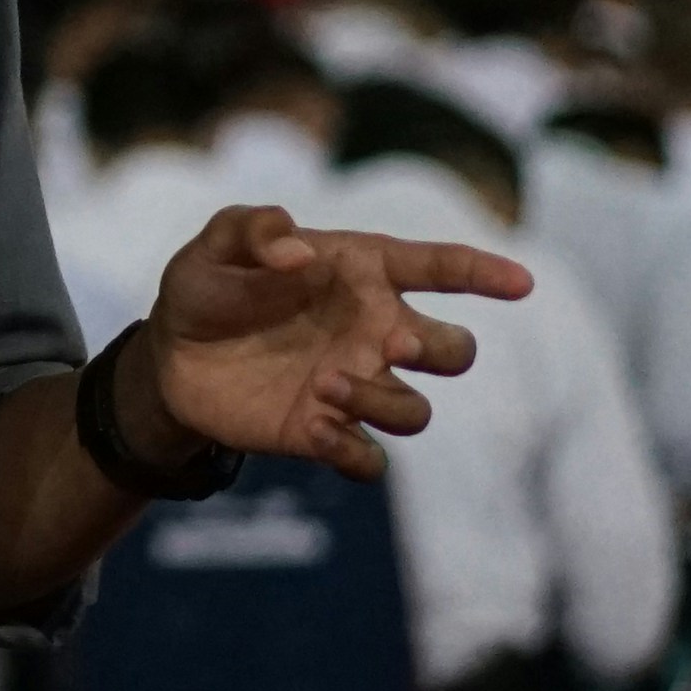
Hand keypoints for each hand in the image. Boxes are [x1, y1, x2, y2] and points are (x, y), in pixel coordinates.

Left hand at [133, 207, 532, 481]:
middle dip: (440, 349)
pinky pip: (369, 459)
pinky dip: (354, 452)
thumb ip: (252, 230)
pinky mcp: (324, 433)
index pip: (439, 268)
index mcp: (362, 273)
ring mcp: (354, 385)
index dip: (484, 273)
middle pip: (451, 350)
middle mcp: (373, 332)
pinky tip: (316, 429)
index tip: (521, 284)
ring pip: (416, 411)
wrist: (169, 355)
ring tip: (327, 383)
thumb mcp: (215, 244)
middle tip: (391, 342)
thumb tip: (296, 249)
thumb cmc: (207, 287)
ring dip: (387, 402)